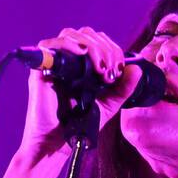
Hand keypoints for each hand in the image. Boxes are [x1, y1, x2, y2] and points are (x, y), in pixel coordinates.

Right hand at [19, 26, 141, 160]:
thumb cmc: (81, 125)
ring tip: (99, 67)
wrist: (60, 143)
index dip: (111, 47)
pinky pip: (49, 45)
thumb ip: (123, 88)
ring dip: (90, 46)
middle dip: (103, 47)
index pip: (97, 41)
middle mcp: (68, 60)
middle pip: (86, 34)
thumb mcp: (108, 105)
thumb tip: (136, 69)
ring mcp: (54, 63)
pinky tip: (81, 54)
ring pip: (70, 35)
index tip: (118, 67)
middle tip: (109, 69)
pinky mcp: (41, 70)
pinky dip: (67, 44)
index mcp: (83, 65)